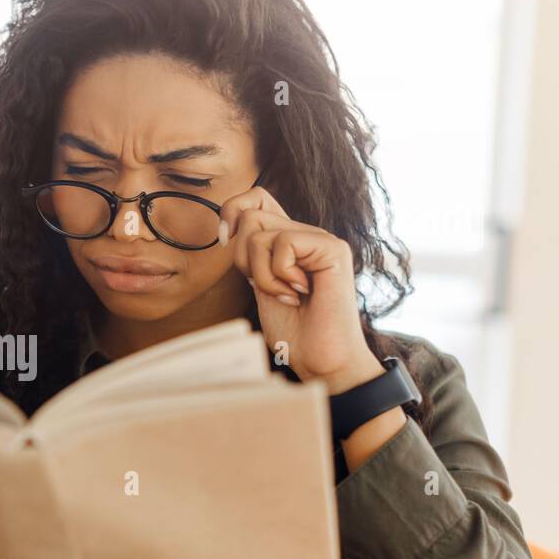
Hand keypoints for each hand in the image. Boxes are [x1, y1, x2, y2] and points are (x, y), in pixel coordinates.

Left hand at [219, 187, 383, 393]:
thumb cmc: (294, 331)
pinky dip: (278, 275)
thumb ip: (251, 256)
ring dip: (261, 272)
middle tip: (265, 286)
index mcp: (288, 241)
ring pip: (259, 230)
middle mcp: (305, 234)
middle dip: (242, 257)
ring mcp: (321, 239)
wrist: (321, 360)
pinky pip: (283, 243)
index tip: (225, 241)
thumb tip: (228, 227)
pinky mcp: (333, 249)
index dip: (233, 211)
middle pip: (250, 214)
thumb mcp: (260, 285)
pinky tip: (298, 294)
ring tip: (285, 295)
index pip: (256, 197)